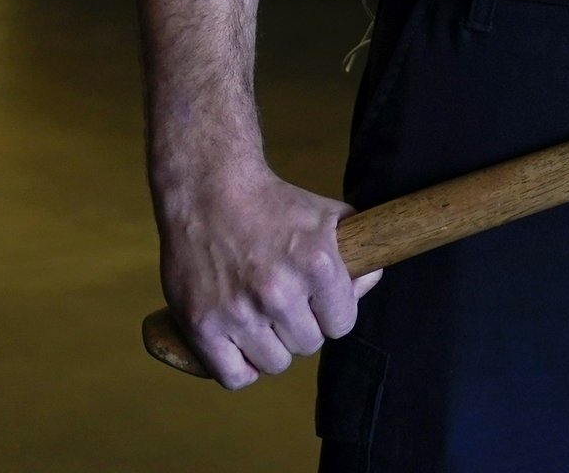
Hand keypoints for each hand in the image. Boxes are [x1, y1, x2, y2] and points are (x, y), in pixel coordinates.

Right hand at [154, 158, 379, 387]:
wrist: (208, 191)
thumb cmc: (272, 204)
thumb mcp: (327, 216)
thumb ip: (357, 252)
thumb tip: (367, 283)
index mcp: (316, 264)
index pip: (342, 324)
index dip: (333, 313)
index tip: (319, 301)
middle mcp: (278, 292)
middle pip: (308, 345)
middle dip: (302, 327)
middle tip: (286, 304)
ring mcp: (237, 312)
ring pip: (274, 364)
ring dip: (272, 348)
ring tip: (263, 320)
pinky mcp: (201, 325)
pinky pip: (233, 377)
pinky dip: (241, 368)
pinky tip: (242, 346)